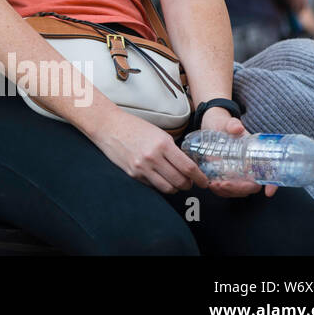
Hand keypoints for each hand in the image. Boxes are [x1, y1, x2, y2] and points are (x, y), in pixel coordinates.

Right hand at [88, 108, 209, 193]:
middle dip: (189, 185)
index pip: (188, 168)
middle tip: (191, 183)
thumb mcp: (159, 133)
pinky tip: (161, 178)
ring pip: (168, 188)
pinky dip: (161, 184)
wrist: (109, 126)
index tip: (204, 182)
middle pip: (180, 181)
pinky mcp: (133, 174)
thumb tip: (187, 165)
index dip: (200, 178)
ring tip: (177, 182)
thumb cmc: (134, 127)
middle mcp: (153, 157)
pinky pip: (153, 185)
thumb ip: (172, 149)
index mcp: (163, 144)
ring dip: (176, 188)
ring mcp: (142, 167)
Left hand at [198, 109, 277, 198]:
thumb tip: (236, 128)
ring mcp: (238, 173)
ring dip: (228, 192)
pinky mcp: (226, 175)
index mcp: (255, 155)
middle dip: (240, 189)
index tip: (268, 192)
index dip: (272, 184)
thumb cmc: (223, 124)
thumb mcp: (228, 122)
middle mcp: (250, 166)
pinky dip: (221, 191)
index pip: (270, 172)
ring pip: (240, 191)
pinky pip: (228, 189)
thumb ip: (233, 124)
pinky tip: (211, 185)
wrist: (210, 124)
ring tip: (214, 184)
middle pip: (252, 186)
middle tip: (223, 184)